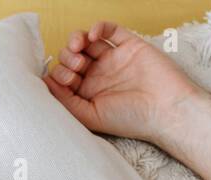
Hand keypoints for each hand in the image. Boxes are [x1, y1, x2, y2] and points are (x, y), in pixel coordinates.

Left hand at [42, 20, 201, 143]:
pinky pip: (110, 30)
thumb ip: (65, 101)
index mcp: (87, 93)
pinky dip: (98, 27)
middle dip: (68, 58)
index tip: (66, 81)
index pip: (62, 76)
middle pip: (71, 57)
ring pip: (87, 41)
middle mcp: (99, 75)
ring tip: (80, 49)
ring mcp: (114, 59)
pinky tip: (92, 36)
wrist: (165, 110)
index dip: (58, 75)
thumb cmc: (129, 119)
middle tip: (78, 68)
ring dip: (77, 40)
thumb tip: (44, 82)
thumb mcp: (90, 116)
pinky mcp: (130, 45)